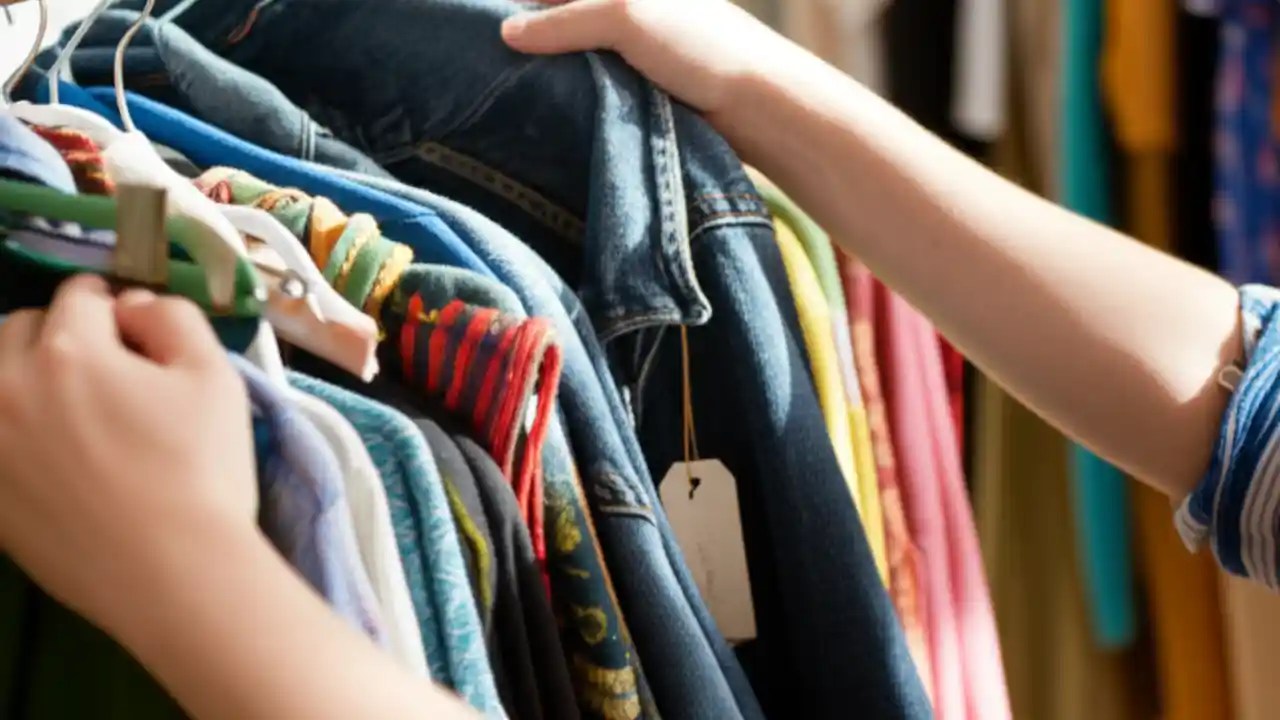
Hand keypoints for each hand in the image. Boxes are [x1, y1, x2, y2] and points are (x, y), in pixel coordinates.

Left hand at [0, 276, 256, 633]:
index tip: (139, 335)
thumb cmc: (202, 470)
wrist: (174, 574)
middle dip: (63, 336)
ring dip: (27, 379)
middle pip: (21, 329)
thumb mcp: (214, 375)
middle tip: (110, 375)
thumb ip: (173, 317)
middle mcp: (8, 388)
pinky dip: (17, 433)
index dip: (117, 308)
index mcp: (68, 350)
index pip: (80, 295)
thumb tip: (134, 307)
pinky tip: (59, 460)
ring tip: (74, 415)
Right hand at [501, 0, 791, 120]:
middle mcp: (623, 3)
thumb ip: (563, 21)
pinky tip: (540, 104)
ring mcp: (627, 42)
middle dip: (529, 30)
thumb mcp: (624, 17)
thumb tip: (506, 34)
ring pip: (570, 48)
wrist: (755, 105)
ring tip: (504, 84)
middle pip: (559, 12)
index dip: (524, 6)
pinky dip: (566, 88)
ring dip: (545, 65)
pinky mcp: (633, 80)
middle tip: (487, 58)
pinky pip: (586, 78)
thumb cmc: (699, 46)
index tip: (485, 24)